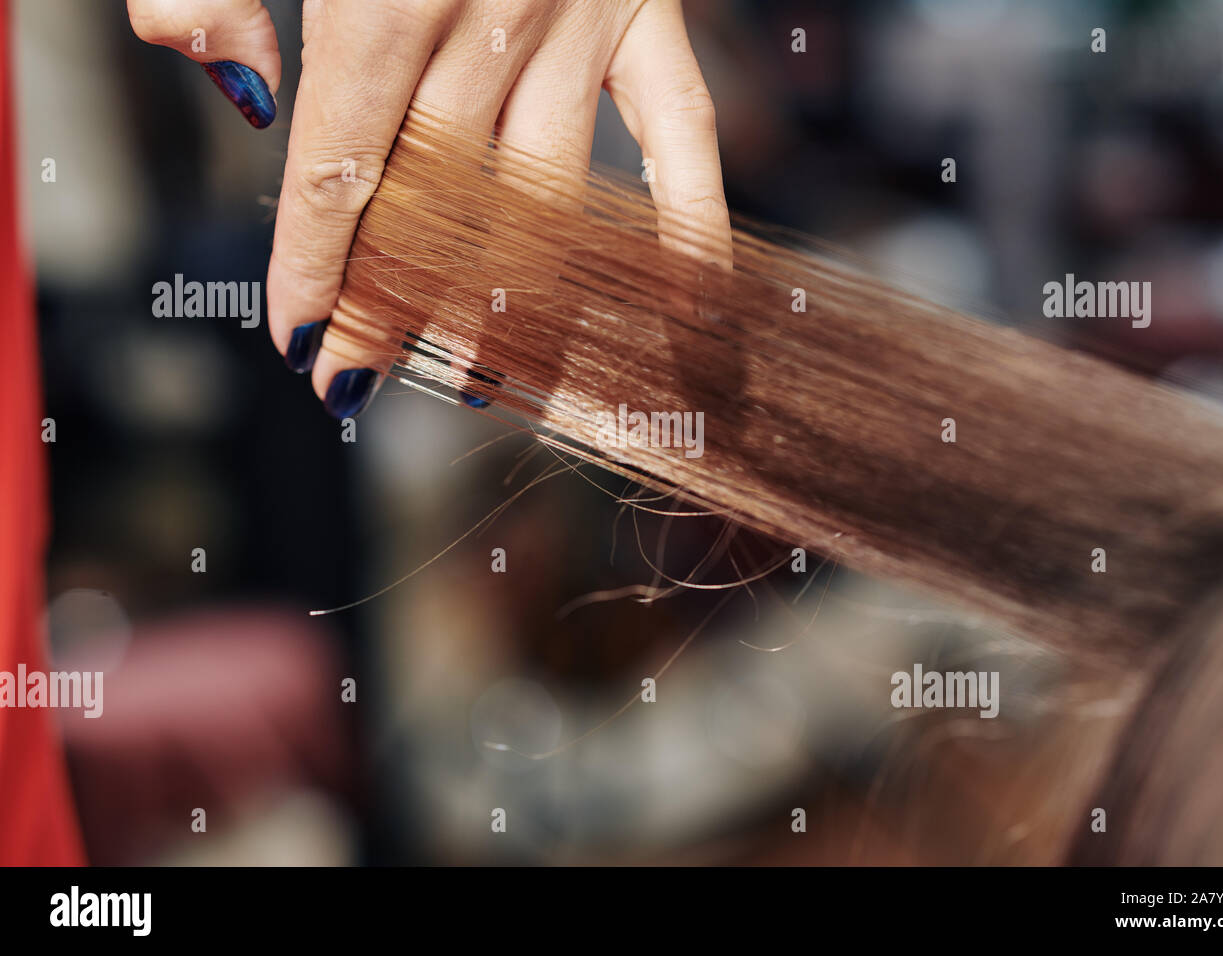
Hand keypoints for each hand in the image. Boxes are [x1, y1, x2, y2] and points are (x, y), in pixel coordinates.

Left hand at [128, 0, 730, 417]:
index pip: (339, 168)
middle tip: (367, 379)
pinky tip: (683, 308)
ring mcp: (584, 20)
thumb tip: (227, 82)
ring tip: (481, 379)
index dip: (316, 267)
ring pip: (545, 195)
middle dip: (394, 300)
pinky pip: (681, 135)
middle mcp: (489, 16)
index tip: (302, 346)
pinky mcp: (651, 8)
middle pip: (434, 202)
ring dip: (511, 297)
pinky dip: (689, 224)